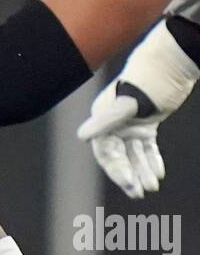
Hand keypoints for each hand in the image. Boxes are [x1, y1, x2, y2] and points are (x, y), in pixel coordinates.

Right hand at [77, 19, 198, 199]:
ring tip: (152, 187)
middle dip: (130, 175)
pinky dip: (152, 160)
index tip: (129, 183)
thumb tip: (82, 136)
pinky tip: (158, 173)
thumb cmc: (148, 78)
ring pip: (134, 155)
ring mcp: (129, 124)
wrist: (172, 62)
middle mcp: (113, 124)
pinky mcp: (145, 124)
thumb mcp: (128, 103)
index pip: (106, 152)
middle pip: (119, 157)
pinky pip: (146, 147)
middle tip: (139, 193)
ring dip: (143, 171)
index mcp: (103, 119)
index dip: (116, 169)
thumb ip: (106, 120)